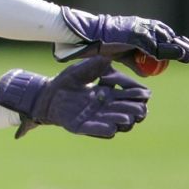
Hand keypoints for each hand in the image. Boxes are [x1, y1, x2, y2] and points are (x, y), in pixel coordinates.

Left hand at [0, 57, 150, 138]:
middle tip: (134, 105)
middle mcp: (108, 107)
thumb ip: (99, 63)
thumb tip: (111, 56)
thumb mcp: (85, 68)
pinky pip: (99, 132)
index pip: (136, 96)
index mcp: (113, 93)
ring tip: (124, 116)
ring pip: (121, 124)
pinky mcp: (83, 127)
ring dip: (124, 120)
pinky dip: (106, 130)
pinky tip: (111, 127)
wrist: (46, 93)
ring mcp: (97, 119)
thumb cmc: (68, 80)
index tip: (142, 91)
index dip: (139, 93)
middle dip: (137, 109)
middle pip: (135, 112)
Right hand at [59, 6, 188, 63]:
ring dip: (177, 48)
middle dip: (182, 46)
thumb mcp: (124, 55)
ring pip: (164, 39)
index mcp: (143, 28)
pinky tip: (172, 57)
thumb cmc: (105, 44)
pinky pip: (153, 45)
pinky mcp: (135, 34)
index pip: (165, 35)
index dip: (177, 44)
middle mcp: (144, 26)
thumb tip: (148, 73)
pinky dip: (163, 51)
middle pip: (169, 36)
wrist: (90, 36)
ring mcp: (140, 29)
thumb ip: (137, 62)